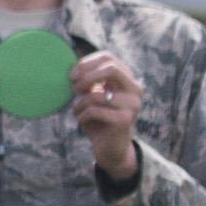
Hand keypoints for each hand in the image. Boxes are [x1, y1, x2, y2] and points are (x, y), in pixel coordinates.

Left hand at [73, 41, 147, 187]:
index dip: (87, 62)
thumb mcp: (94, 95)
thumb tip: (71, 67)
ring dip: (80, 102)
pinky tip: (81, 120)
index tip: (72, 75)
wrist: (112, 148)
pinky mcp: (125, 120)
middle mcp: (135, 89)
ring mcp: (132, 105)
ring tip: (76, 109)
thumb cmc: (100, 118)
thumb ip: (88, 80)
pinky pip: (95, 111)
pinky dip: (82, 115)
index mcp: (127, 79)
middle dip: (86, 77)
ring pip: (97, 94)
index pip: (109, 57)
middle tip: (74, 89)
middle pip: (111, 68)